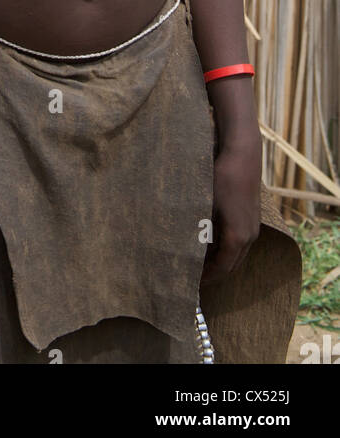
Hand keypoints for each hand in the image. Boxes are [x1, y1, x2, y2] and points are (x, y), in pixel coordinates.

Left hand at [201, 132, 261, 285]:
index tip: (193, 283)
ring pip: (237, 254)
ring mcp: (254, 227)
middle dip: (214, 272)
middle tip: (194, 276)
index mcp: (238, 237)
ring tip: (201, 261)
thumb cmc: (222, 177)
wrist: (243, 154)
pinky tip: (211, 240)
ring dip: (221, 260)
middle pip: (232, 265)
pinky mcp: (253, 217)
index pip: (222, 268)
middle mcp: (250, 236)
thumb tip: (184, 246)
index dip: (207, 278)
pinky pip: (241, 242)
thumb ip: (199, 228)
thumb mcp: (205, 204)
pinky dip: (228, 248)